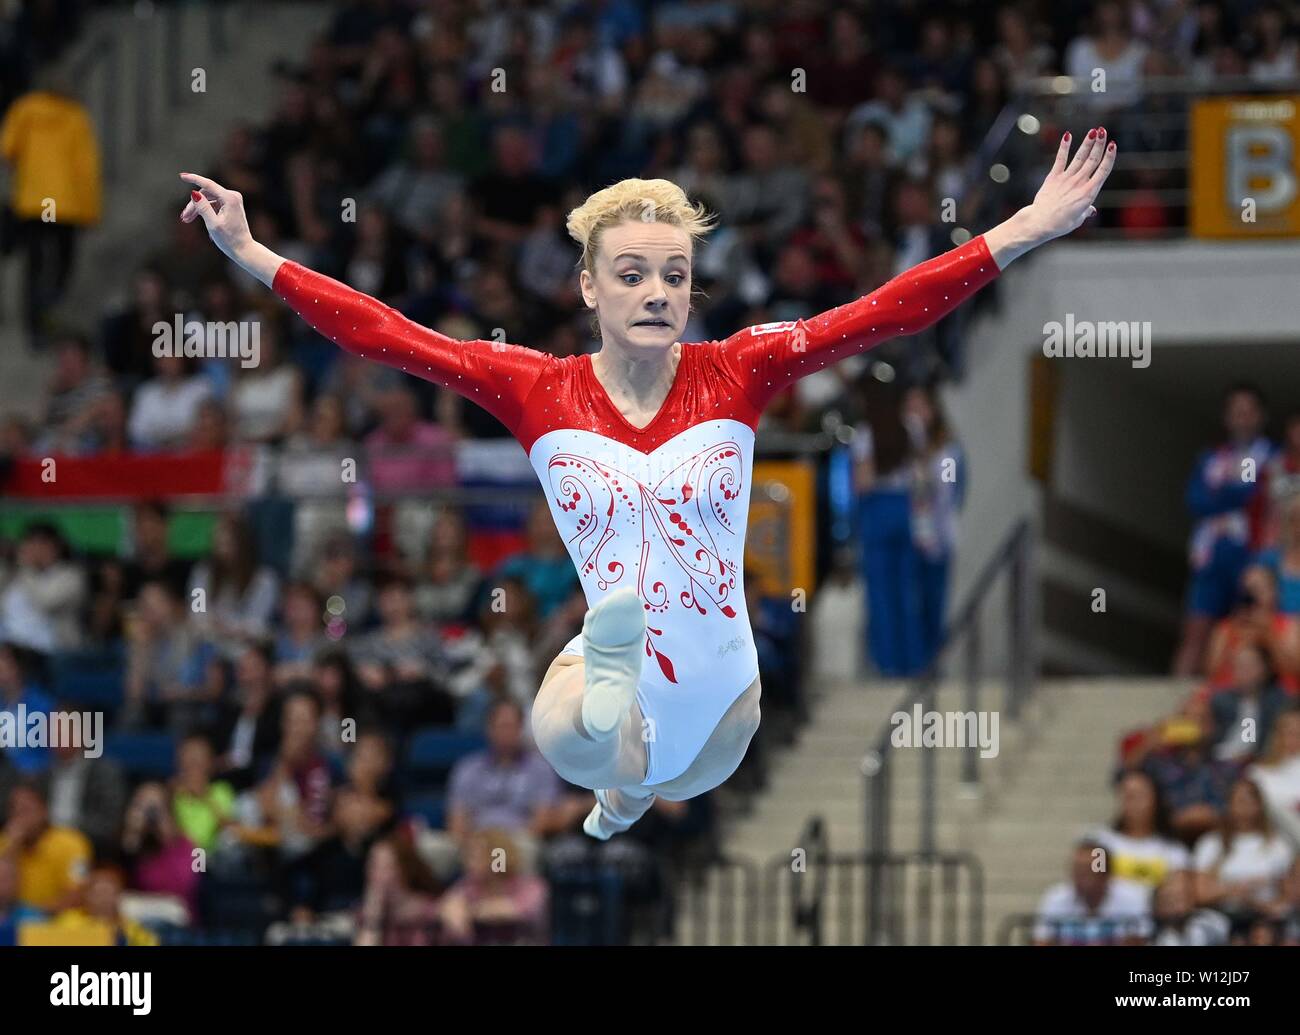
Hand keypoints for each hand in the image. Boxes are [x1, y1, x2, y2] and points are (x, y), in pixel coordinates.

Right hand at [179, 172, 253, 263]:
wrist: (244, 249)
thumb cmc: (229, 239)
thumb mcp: (213, 224)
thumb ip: (203, 208)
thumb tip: (194, 193)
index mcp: (230, 198)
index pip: (208, 184)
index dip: (194, 179)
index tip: (181, 176)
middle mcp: (233, 196)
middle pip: (206, 194)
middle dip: (194, 204)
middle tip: (183, 217)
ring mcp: (232, 200)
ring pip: (208, 200)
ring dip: (197, 209)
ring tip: (187, 220)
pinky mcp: (230, 205)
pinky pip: (213, 205)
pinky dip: (205, 212)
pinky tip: (203, 224)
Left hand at [1022, 127, 1117, 242]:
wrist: (1040, 222)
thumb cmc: (1060, 224)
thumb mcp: (1077, 220)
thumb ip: (1085, 211)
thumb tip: (1092, 210)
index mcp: (1089, 193)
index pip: (1103, 171)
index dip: (1109, 157)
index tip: (1113, 145)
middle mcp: (1079, 183)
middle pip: (1092, 160)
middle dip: (1099, 144)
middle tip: (1103, 130)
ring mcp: (1066, 179)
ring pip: (1080, 157)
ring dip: (1087, 143)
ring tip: (1093, 131)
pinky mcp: (1053, 177)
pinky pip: (1060, 159)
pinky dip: (1064, 147)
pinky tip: (1067, 135)